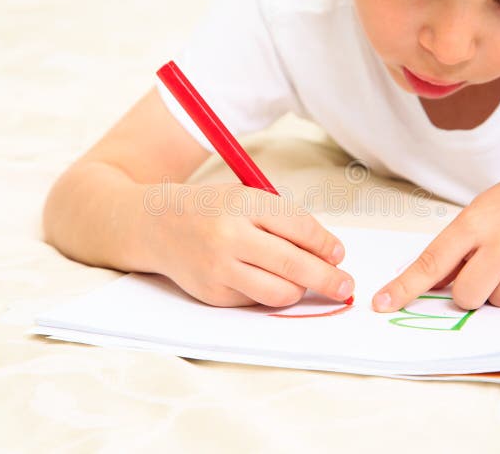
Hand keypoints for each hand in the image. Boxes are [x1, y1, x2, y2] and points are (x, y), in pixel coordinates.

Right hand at [144, 183, 353, 306]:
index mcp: (243, 204)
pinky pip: (257, 301)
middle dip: (329, 278)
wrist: (154, 225)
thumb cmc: (211, 208)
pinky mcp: (213, 294)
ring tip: (304, 281)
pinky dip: (269, 293)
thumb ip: (282, 220)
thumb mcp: (245, 197)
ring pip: (280, 292)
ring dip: (300, 289)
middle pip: (294, 265)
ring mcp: (219, 269)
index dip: (326, 245)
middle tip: (345, 284)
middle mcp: (230, 237)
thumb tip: (327, 253)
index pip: (299, 227)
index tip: (339, 254)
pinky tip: (265, 279)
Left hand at [373, 162, 499, 311]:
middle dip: (469, 291)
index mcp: (475, 222)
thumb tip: (431, 286)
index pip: (432, 261)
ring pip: (496, 304)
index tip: (382, 304)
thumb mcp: (482, 212)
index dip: (405, 287)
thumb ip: (456, 247)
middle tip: (488, 265)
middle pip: (464, 297)